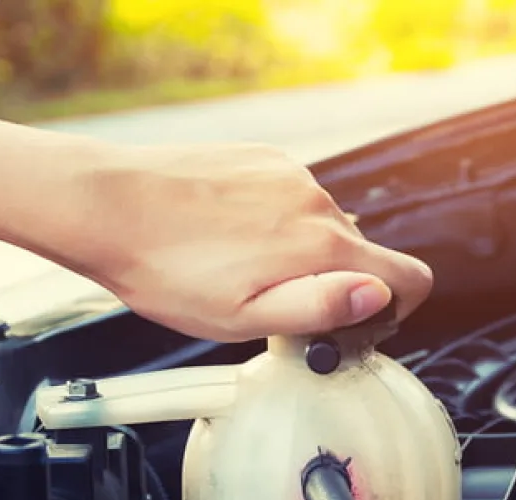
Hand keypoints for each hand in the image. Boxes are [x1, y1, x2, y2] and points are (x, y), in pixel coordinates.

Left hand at [20, 142, 433, 342]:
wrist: (107, 206)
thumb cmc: (165, 270)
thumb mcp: (243, 317)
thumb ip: (319, 309)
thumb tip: (377, 297)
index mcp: (320, 245)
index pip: (408, 277)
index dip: (395, 311)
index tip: (355, 326)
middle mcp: (314, 201)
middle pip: (360, 254)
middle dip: (332, 285)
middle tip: (274, 307)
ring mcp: (289, 174)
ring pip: (322, 225)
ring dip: (299, 252)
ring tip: (240, 271)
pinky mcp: (262, 158)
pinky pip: (290, 197)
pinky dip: (274, 222)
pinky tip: (227, 238)